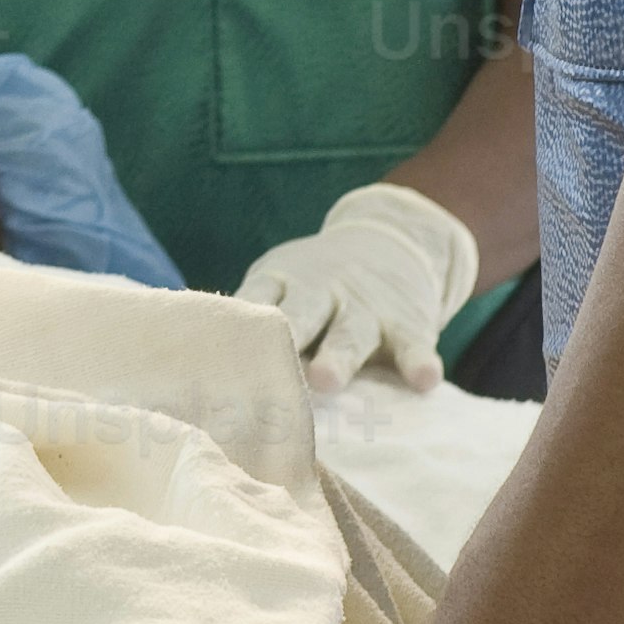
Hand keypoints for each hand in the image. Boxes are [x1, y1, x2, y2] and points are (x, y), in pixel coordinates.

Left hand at [236, 184, 477, 396]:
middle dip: (283, 336)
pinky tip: (423, 380)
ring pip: (350, 332)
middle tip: (263, 361)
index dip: (236, 321)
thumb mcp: (282, 285)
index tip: (213, 352)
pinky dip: (418, 361)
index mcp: (281, 283)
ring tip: (326, 378)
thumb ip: (251, 325)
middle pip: (300, 313)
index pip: (253, 297)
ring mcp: (365, 308)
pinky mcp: (407, 324)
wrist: (390, 243)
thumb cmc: (314, 289)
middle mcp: (321, 292)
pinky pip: (413, 344)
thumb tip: (200, 377)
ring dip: (338, 354)